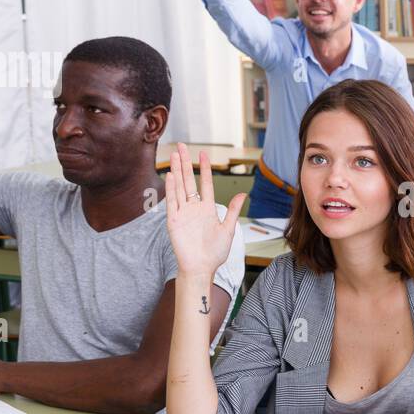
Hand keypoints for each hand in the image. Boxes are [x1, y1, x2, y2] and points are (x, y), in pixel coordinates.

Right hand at [165, 143, 245, 278]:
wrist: (201, 267)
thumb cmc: (215, 252)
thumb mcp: (228, 229)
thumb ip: (233, 210)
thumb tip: (241, 193)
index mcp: (208, 209)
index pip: (206, 183)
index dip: (205, 168)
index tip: (204, 153)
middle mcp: (194, 208)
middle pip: (189, 180)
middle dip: (186, 162)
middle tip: (182, 145)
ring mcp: (183, 213)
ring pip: (179, 187)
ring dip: (177, 170)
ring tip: (175, 155)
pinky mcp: (174, 220)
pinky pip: (172, 201)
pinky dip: (172, 188)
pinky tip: (171, 175)